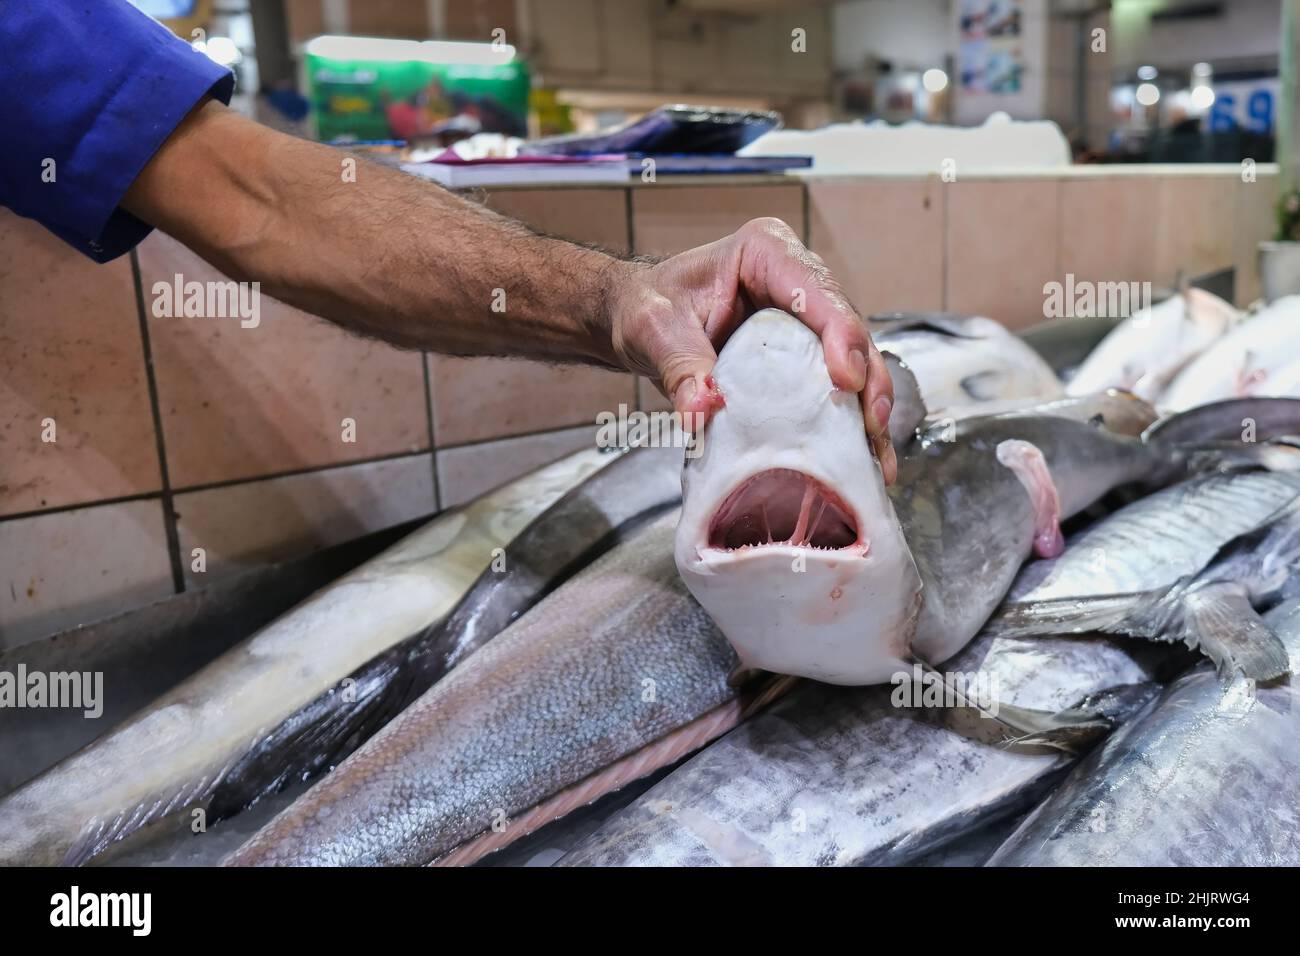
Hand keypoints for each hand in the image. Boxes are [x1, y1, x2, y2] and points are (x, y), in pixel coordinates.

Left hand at [603, 218, 896, 483]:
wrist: (637, 321)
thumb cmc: (647, 310)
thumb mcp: (655, 333)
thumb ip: (680, 369)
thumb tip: (701, 410)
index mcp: (765, 252)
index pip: (814, 290)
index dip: (840, 335)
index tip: (847, 381)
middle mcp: (796, 279)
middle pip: (847, 328)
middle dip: (867, 379)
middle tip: (874, 425)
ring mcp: (805, 317)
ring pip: (853, 358)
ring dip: (868, 407)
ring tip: (877, 453)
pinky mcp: (804, 352)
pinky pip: (835, 384)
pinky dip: (850, 420)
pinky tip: (863, 456)